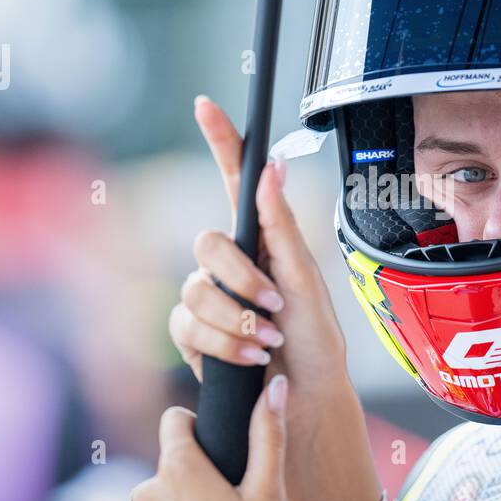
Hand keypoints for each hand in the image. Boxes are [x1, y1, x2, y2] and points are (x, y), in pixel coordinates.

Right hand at [170, 95, 349, 401]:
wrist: (303, 397)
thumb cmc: (315, 340)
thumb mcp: (308, 280)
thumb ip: (282, 226)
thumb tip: (271, 166)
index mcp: (261, 240)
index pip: (233, 183)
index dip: (220, 141)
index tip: (206, 103)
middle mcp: (228, 264)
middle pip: (206, 243)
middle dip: (239, 277)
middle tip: (272, 303)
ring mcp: (206, 297)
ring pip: (192, 289)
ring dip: (234, 316)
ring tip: (267, 337)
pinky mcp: (192, 334)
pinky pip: (186, 325)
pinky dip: (221, 342)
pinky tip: (248, 355)